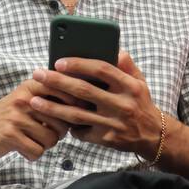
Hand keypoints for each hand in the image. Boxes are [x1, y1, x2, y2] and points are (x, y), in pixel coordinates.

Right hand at [0, 78, 71, 162]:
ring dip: (46, 145)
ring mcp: (17, 117)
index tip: (77, 112)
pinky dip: (33, 154)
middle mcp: (24, 99)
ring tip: (35, 141)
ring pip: (52, 139)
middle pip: (62, 121)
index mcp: (30, 87)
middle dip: (60, 132)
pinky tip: (24, 148)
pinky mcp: (11, 135)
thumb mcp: (25, 99)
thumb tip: (82, 105)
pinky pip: (37, 151)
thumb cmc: (8, 117)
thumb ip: (49, 97)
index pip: (63, 92)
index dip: (75, 105)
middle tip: (49, 133)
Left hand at [30, 50, 163, 156]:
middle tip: (38, 75)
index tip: (59, 62)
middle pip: (84, 91)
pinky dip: (67, 126)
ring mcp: (113, 123)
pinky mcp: (106, 139)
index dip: (79, 64)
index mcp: (129, 86)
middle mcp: (121, 104)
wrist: (154, 136)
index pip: (102, 70)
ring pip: (77, 114)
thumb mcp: (140, 82)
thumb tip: (115, 49)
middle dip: (57, 82)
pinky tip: (52, 120)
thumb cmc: (142, 104)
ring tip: (34, 101)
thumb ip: (127, 65)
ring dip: (53, 108)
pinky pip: (81, 132)